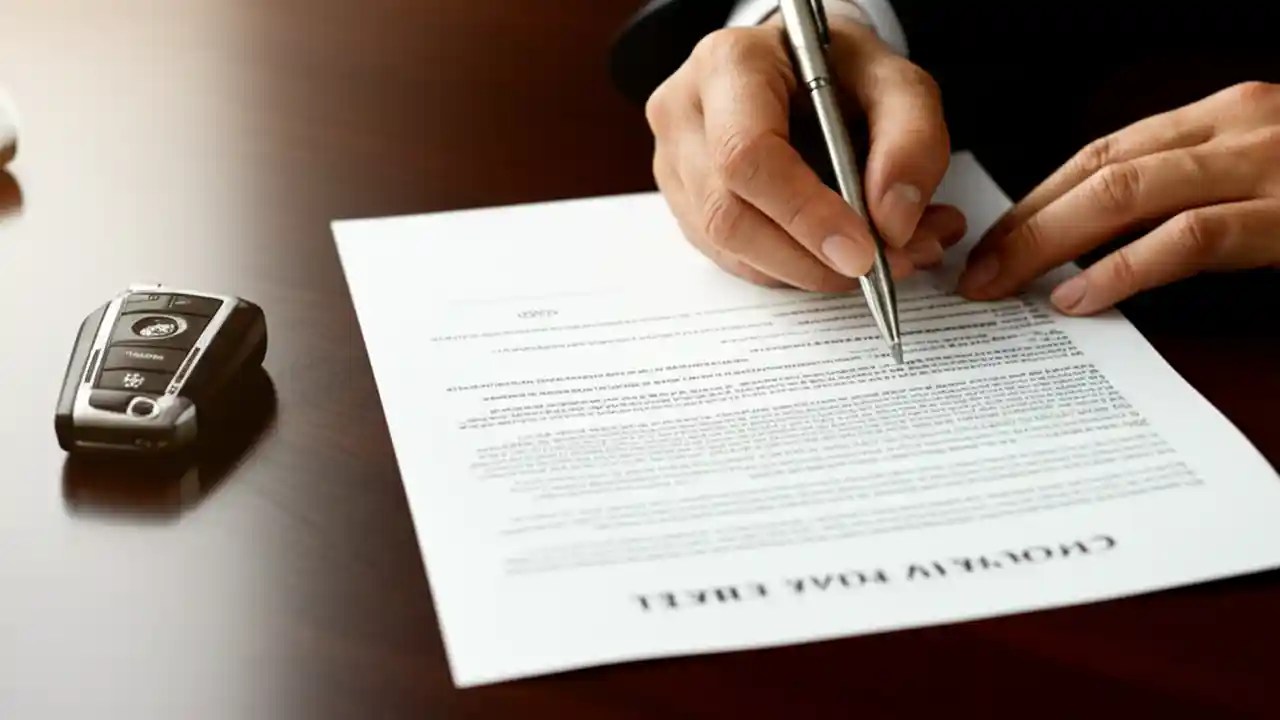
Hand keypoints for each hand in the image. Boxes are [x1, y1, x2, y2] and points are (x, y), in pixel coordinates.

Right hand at [644, 18, 964, 291]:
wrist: (798, 69)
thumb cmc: (839, 69)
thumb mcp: (896, 80)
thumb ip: (912, 141)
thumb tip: (892, 225)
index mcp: (728, 65)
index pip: (747, 155)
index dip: (804, 214)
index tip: (863, 252)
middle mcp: (685, 114)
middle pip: (729, 215)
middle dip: (810, 259)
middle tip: (885, 267)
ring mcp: (674, 165)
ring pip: (729, 249)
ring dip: (810, 271)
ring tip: (883, 257)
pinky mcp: (684, 206)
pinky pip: (734, 260)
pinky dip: (795, 271)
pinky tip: (838, 255)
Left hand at [960, 81, 1279, 313]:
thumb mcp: (1264, 170)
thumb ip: (1194, 189)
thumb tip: (1108, 238)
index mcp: (1221, 119)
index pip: (1103, 154)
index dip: (1037, 200)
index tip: (992, 241)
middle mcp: (1233, 131)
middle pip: (1098, 172)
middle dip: (1025, 225)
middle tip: (977, 272)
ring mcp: (1259, 169)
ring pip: (1125, 195)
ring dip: (1048, 242)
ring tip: (1002, 283)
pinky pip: (1187, 238)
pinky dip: (1123, 268)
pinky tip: (1078, 295)